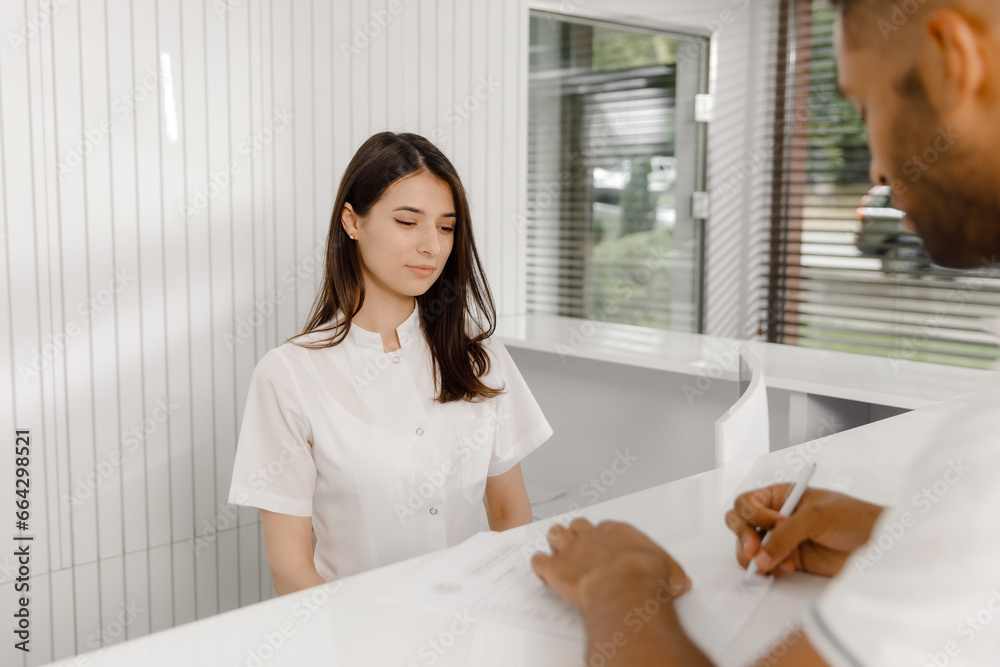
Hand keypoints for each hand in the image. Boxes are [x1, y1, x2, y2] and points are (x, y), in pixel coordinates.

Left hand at [530, 518, 690, 612]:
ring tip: (556, 549)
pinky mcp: (556, 569)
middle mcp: (592, 536)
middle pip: (578, 526)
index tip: (605, 546)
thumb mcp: (671, 572)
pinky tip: (541, 569)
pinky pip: (539, 561)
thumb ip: (672, 573)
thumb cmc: (646, 575)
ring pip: (555, 534)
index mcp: (618, 532)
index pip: (606, 528)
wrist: (627, 585)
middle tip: (577, 544)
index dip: (603, 538)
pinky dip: (538, 565)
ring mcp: (572, 550)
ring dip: (555, 542)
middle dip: (576, 534)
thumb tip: (681, 581)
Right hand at [725, 484, 883, 577]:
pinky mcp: (789, 560)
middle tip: (755, 551)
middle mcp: (776, 516)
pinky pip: (765, 566)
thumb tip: (760, 555)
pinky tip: (788, 569)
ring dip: (757, 557)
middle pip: (740, 524)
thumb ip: (785, 534)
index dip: (753, 515)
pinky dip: (769, 570)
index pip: (747, 502)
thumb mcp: (817, 516)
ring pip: (748, 548)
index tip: (772, 525)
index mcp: (781, 496)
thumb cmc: (854, 518)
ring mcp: (781, 540)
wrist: (879, 546)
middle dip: (744, 537)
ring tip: (779, 564)